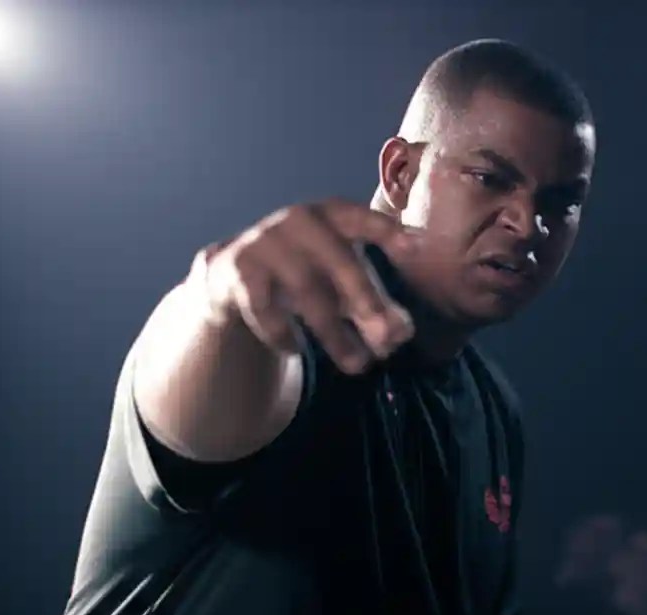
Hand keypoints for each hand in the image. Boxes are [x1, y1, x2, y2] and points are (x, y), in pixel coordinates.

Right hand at [200, 199, 420, 373]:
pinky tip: (293, 349)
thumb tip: (399, 334)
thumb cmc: (306, 275)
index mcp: (331, 216)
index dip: (386, 231)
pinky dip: (281, 332)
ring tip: (357, 365)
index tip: (414, 248)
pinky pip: (264, 307)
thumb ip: (374, 304)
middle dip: (366, 302)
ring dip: (334, 333)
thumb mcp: (341, 284)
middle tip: (387, 340)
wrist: (232, 278)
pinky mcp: (237, 269)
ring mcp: (265, 242)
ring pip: (307, 291)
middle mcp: (299, 221)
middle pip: (340, 261)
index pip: (360, 217)